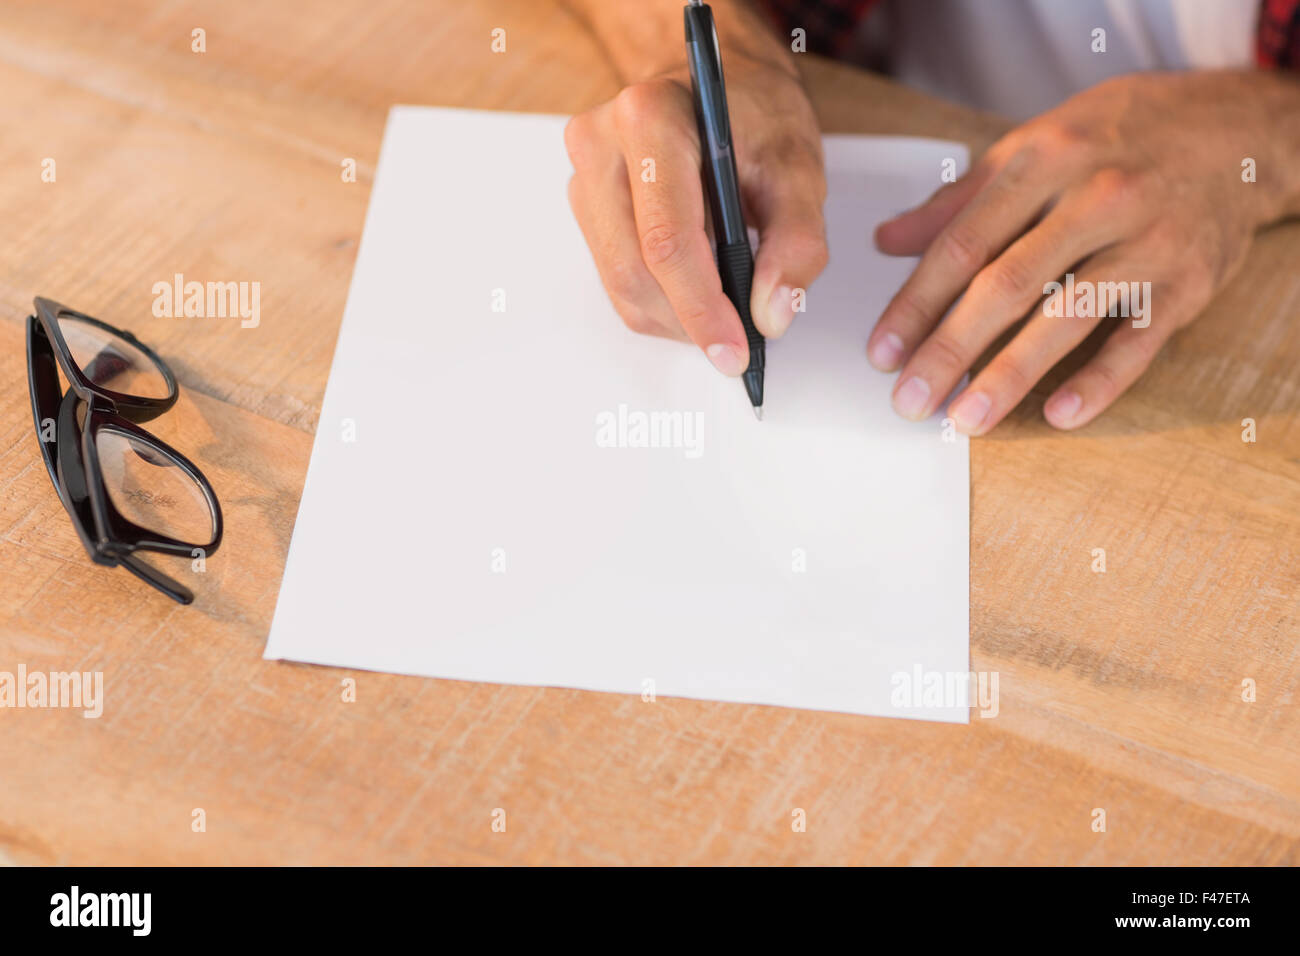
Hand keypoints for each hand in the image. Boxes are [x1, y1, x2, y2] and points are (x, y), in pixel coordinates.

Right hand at [564, 54, 827, 375]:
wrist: (718, 83)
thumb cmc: (755, 115)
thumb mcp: (798, 168)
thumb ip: (795, 242)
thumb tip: (770, 314)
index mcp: (649, 117)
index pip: (666, 237)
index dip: (701, 305)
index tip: (735, 348)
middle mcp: (600, 143)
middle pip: (634, 269)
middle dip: (688, 320)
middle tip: (736, 344)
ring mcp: (584, 176)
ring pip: (620, 283)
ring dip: (674, 317)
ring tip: (724, 310)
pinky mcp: (585, 205)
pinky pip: (616, 277)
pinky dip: (660, 301)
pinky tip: (697, 288)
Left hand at [868, 71, 1299, 433]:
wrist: (1236, 129)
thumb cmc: (1118, 139)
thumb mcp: (1035, 146)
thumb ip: (959, 200)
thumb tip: (887, 241)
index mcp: (1045, 160)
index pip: (964, 242)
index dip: (917, 302)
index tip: (883, 351)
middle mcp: (1096, 198)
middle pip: (1006, 284)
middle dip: (949, 349)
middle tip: (909, 399)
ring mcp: (1147, 241)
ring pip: (1068, 315)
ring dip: (1010, 374)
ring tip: (966, 419)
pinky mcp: (1189, 281)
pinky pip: (1139, 339)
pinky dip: (1100, 381)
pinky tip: (1058, 413)